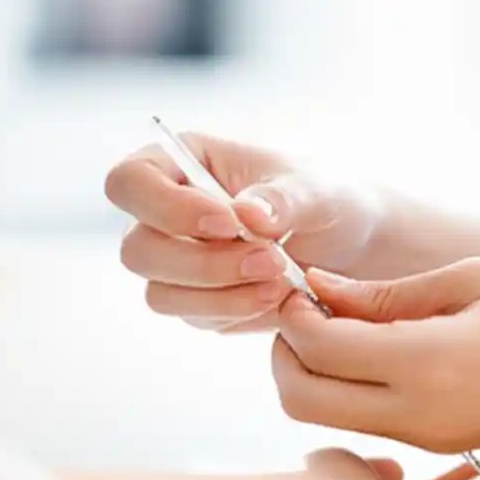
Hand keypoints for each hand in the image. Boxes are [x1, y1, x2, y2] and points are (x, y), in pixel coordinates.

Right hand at [105, 133, 382, 332]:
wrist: (350, 247)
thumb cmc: (324, 200)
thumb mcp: (316, 189)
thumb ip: (282, 198)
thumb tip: (246, 214)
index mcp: (181, 163)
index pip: (129, 182)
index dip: (167, 208)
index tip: (229, 222)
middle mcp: (165, 215)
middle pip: (138, 250)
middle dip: (205, 263)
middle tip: (271, 260)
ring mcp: (175, 263)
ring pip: (160, 294)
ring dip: (222, 294)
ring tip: (282, 281)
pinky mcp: (197, 302)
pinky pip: (197, 317)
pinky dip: (239, 311)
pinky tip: (280, 297)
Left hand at [273, 258, 479, 451]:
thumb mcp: (477, 278)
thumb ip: (390, 292)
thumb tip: (321, 290)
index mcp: (429, 362)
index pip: (318, 346)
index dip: (292, 312)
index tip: (299, 282)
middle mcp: (422, 413)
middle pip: (304, 401)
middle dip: (285, 355)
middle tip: (304, 312)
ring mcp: (435, 437)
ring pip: (333, 417)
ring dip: (317, 373)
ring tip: (343, 322)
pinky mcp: (449, 444)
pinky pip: (375, 422)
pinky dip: (354, 389)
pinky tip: (379, 347)